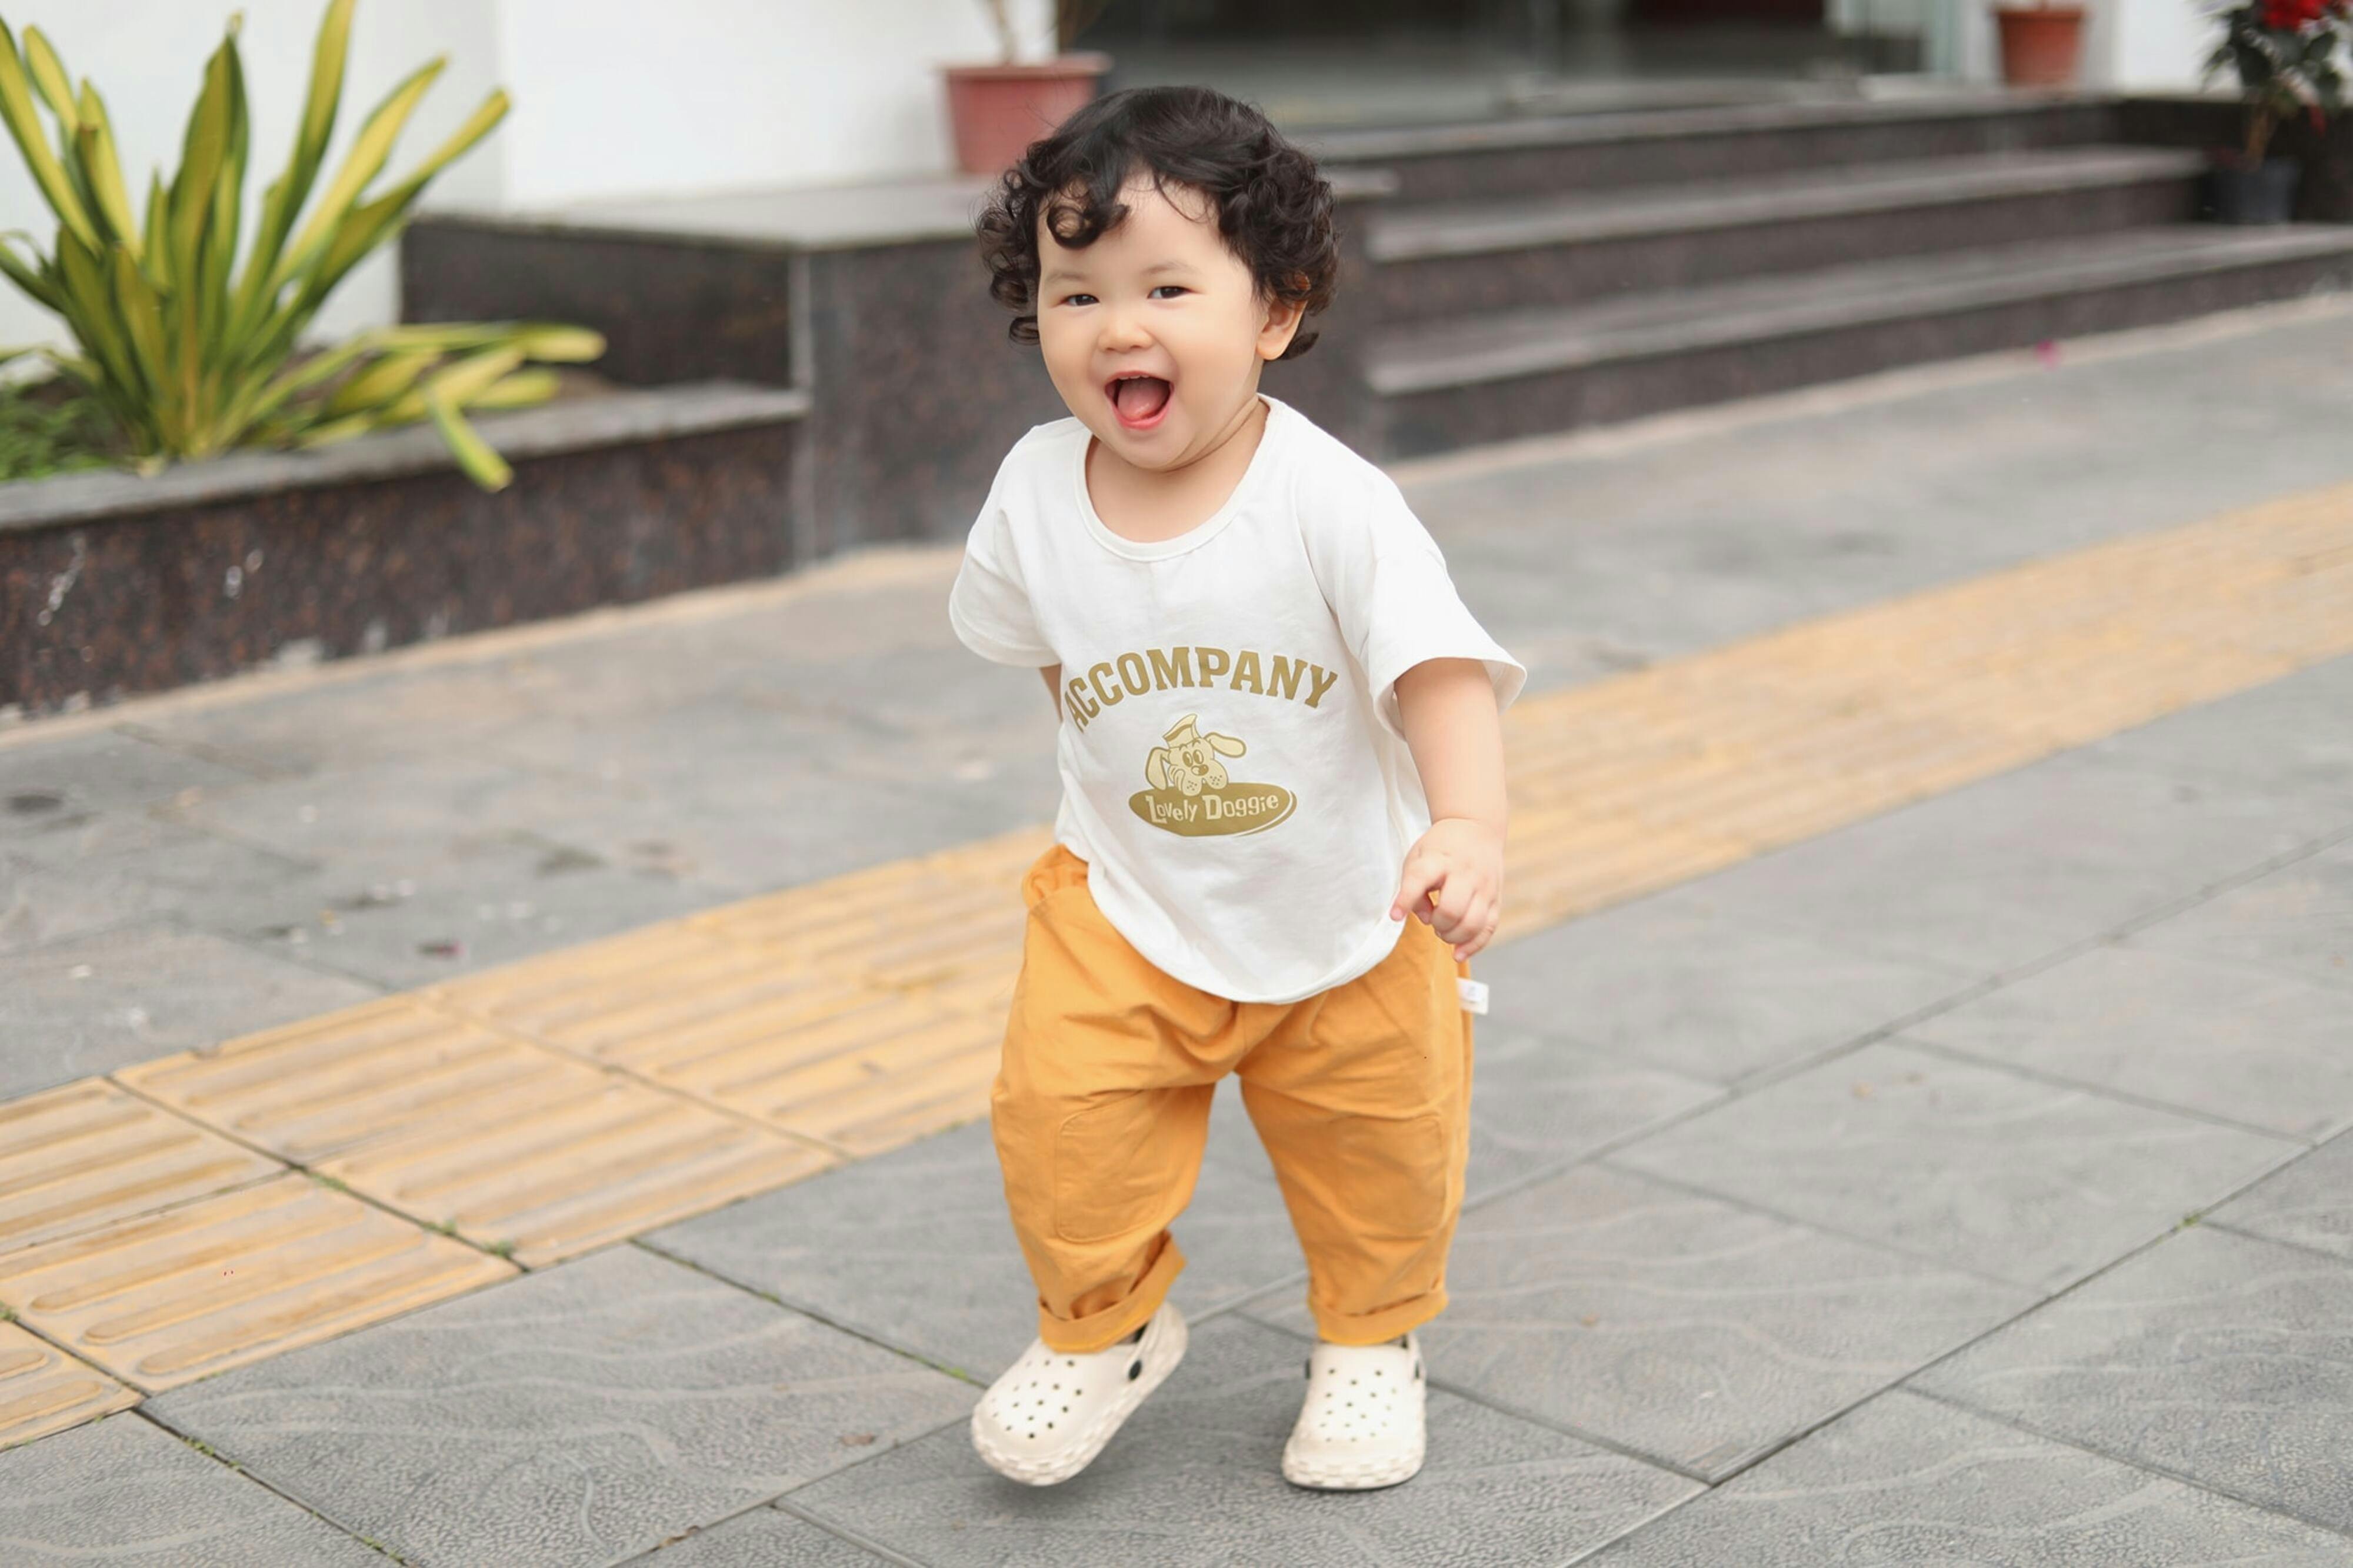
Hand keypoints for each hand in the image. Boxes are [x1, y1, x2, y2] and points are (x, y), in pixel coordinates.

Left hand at [1389, 816, 1503, 960]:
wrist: (1477, 828)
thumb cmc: (1439, 848)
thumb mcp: (1417, 857)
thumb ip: (1413, 888)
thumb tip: (1427, 919)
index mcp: (1439, 858)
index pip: (1420, 879)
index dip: (1405, 900)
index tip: (1395, 916)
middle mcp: (1465, 873)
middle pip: (1452, 909)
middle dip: (1438, 924)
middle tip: (1433, 920)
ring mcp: (1485, 887)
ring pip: (1473, 924)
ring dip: (1453, 936)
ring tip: (1443, 931)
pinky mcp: (1496, 898)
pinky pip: (1489, 929)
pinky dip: (1473, 946)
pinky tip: (1457, 953)